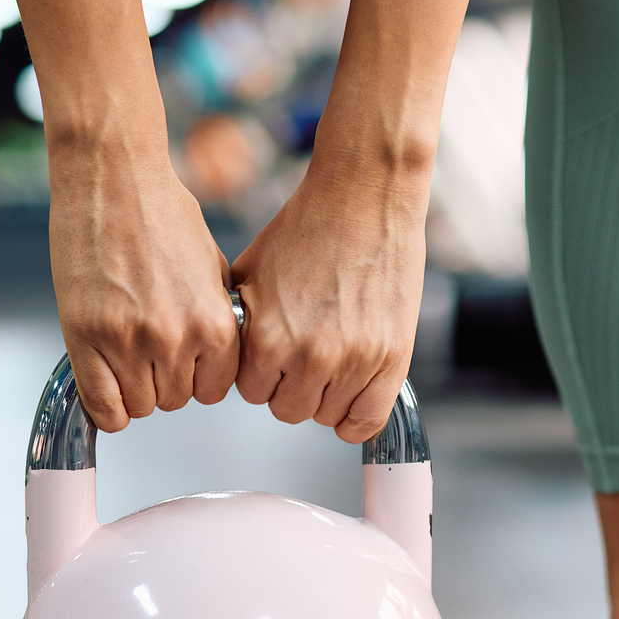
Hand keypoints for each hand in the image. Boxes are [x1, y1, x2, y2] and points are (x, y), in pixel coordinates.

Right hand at [50, 138, 240, 433]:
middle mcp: (175, 338)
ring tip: (125, 353)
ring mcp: (127, 341)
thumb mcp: (212, 269)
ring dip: (132, 388)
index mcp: (215, 323)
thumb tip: (213, 359)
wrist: (114, 177)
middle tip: (147, 348)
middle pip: (174, 401)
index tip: (182, 363)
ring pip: (139, 406)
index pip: (212, 391)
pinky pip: (101, 406)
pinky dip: (105, 406)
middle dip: (162, 380)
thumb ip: (215, 320)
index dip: (195, 378)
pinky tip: (105, 381)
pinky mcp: (85, 337)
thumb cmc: (162, 211)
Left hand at [230, 152, 427, 443]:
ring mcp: (355, 360)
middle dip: (292, 384)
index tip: (275, 353)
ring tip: (331, 356)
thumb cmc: (308, 227)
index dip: (262, 371)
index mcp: (269, 339)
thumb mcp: (250, 275)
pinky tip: (353, 393)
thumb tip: (225, 357)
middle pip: (289, 409)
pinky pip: (369, 420)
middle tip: (304, 351)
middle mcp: (311, 356)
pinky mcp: (392, 358)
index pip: (252, 391)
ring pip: (327, 416)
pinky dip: (358, 415)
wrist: (363, 197)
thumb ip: (237, 326)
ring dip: (326, 393)